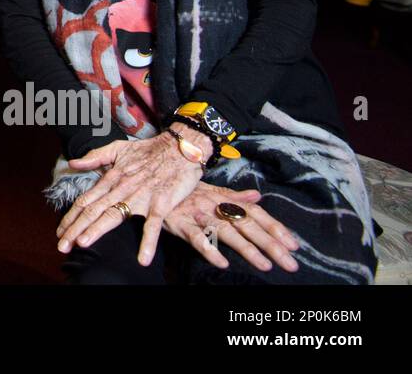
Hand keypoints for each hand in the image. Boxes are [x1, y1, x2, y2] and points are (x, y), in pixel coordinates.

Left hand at [56, 127, 207, 264]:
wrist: (179, 148)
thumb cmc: (149, 150)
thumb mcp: (118, 148)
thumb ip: (94, 157)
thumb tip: (72, 163)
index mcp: (111, 178)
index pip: (85, 200)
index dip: (71, 217)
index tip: (60, 232)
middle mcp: (121, 188)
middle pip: (93, 210)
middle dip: (75, 228)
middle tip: (62, 245)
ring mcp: (140, 196)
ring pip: (114, 215)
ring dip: (97, 230)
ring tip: (83, 243)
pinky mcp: (161, 203)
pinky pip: (153, 225)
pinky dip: (148, 242)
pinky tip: (143, 258)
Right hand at [164, 183, 299, 272]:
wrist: (152, 181)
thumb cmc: (183, 190)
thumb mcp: (210, 190)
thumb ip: (234, 196)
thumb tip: (258, 196)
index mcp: (224, 199)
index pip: (255, 213)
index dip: (275, 228)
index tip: (293, 245)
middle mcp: (214, 206)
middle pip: (247, 225)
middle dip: (271, 244)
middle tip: (291, 263)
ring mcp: (198, 215)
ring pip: (226, 232)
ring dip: (247, 249)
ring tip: (265, 265)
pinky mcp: (179, 223)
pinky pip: (196, 238)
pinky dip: (209, 249)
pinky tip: (222, 262)